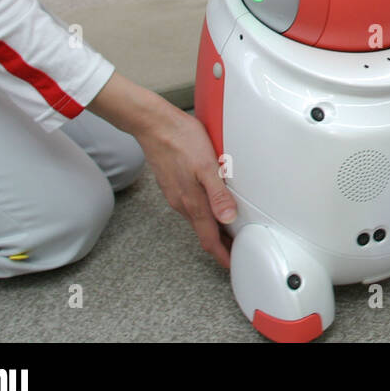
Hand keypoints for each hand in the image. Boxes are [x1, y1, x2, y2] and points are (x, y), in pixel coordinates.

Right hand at [89, 73, 236, 266]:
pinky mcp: (173, 184)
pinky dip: (204, 213)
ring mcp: (175, 194)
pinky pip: (191, 206)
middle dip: (219, 244)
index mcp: (192, 202)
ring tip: (229, 231)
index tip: (231, 265)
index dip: (221, 255)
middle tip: (236, 250)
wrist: (153, 125)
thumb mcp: (207, 166)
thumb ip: (218, 194)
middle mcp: (182, 203)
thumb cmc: (182, 140)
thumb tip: (227, 219)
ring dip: (212, 228)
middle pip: (203, 232)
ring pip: (196, 219)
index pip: (208, 238)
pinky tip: (212, 205)